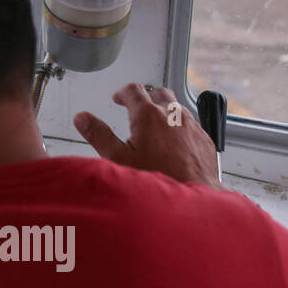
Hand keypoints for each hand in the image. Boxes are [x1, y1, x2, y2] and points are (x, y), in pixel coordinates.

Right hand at [73, 83, 220, 187]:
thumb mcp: (117, 158)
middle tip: (136, 108)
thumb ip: (98, 134)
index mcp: (148, 115)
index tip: (118, 98)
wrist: (192, 197)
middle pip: (159, 93)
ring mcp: (192, 126)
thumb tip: (82, 118)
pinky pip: (191, 125)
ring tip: (154, 127)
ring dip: (164, 112)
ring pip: (177, 108)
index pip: (133, 90)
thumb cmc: (157, 178)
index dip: (122, 92)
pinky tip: (173, 144)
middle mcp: (173, 115)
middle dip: (146, 98)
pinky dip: (180, 128)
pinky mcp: (204, 139)